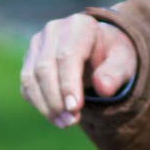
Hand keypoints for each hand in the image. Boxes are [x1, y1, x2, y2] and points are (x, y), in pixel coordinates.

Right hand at [20, 13, 136, 127]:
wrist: (98, 52)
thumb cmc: (112, 57)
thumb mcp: (122, 63)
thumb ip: (115, 74)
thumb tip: (102, 88)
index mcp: (79, 26)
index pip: (67, 56)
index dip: (68, 84)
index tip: (74, 108)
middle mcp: (53, 31)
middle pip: (45, 68)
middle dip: (56, 99)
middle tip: (71, 121)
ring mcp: (36, 46)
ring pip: (31, 78)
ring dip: (46, 106)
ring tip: (65, 123)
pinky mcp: (28, 63)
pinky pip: (27, 87)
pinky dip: (40, 105)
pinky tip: (56, 118)